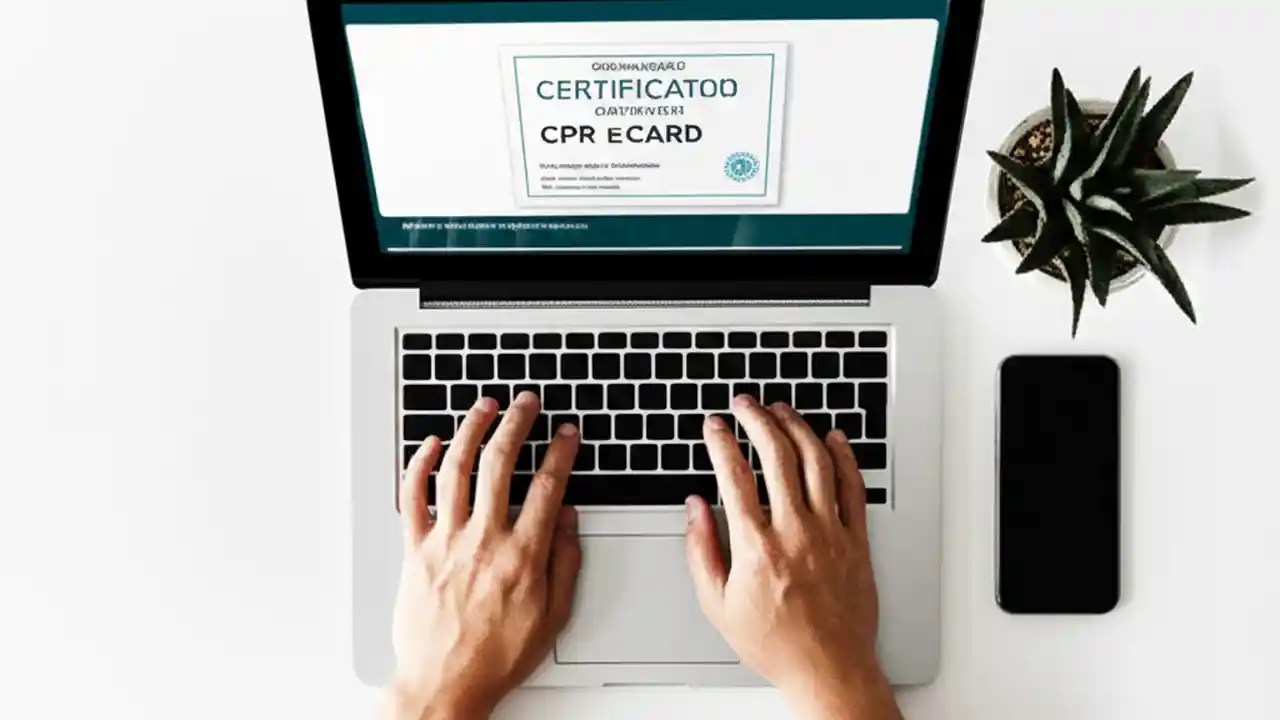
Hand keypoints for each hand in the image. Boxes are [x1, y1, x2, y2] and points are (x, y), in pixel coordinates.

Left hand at [384, 393, 581, 719]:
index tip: (567, 433)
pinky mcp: (415, 550)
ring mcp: (445, 542)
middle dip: (518, 423)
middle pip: (500, 463)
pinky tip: (430, 445)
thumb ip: (565, 561)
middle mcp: (483, 540)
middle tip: (527, 403)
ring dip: (472, 429)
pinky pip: (412, 497)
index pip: (547, 486)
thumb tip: (568, 518)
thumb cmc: (496, 656)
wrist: (445, 684)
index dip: (561, 451)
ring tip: (485, 407)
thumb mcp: (553, 615)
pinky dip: (419, 465)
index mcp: (522, 555)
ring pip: (456, 468)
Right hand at [685, 396, 900, 719]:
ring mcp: (829, 533)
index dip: (721, 441)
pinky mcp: (856, 540)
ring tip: (781, 411)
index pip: (734, 475)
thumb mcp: (717, 603)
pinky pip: (853, 487)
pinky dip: (843, 456)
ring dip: (796, 427)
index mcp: (756, 546)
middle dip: (757, 420)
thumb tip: (694, 508)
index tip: (714, 426)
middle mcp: (795, 532)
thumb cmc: (775, 643)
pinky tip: (832, 438)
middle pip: (777, 456)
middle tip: (746, 405)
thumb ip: (700, 550)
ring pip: (815, 461)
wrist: (828, 669)